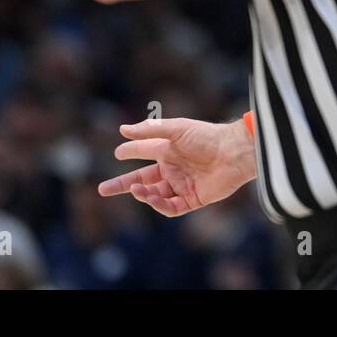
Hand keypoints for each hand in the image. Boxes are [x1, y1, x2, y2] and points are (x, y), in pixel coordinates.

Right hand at [98, 117, 256, 216]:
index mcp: (169, 151)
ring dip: (143, 193)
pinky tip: (152, 197)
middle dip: (122, 185)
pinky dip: (159, 205)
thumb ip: (150, 131)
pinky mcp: (193, 199)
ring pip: (155, 194)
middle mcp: (173, 168)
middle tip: (102, 189)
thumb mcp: (177, 129)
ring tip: (136, 189)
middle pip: (143, 179)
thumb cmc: (207, 136)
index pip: (143, 152)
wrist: (233, 152)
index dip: (129, 152)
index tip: (117, 153)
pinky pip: (171, 207)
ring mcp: (182, 185)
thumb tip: (122, 130)